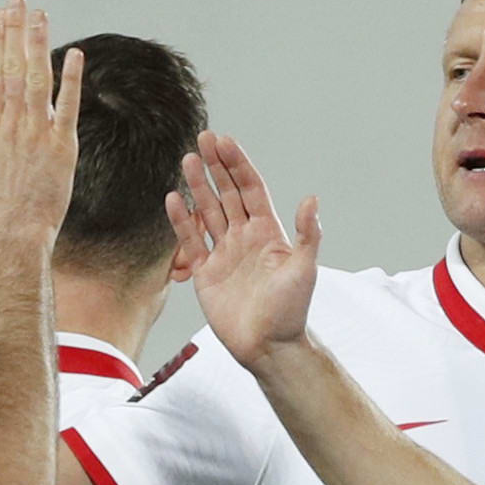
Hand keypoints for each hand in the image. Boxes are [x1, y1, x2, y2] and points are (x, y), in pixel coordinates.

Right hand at [0, 0, 79, 248]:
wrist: (14, 235)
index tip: (0, 14)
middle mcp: (13, 124)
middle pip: (14, 68)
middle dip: (16, 31)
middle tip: (19, 0)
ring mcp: (38, 134)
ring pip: (39, 80)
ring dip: (40, 45)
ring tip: (41, 15)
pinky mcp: (62, 147)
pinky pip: (69, 107)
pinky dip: (72, 81)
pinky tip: (75, 55)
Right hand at [175, 131, 322, 366]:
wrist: (268, 346)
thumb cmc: (290, 311)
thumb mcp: (304, 269)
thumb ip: (306, 234)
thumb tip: (311, 199)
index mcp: (268, 232)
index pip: (250, 189)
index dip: (238, 165)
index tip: (225, 142)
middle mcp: (244, 237)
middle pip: (227, 193)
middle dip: (216, 166)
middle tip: (203, 138)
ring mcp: (223, 253)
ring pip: (208, 211)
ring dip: (198, 186)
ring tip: (187, 160)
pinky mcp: (205, 273)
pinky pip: (190, 241)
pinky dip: (181, 221)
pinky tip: (173, 199)